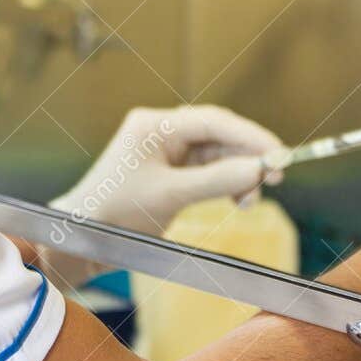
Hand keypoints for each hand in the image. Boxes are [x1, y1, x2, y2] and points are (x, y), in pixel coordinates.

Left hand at [50, 105, 284, 236]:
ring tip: (251, 201)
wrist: (80, 240)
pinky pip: (205, 173)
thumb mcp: (170, 196)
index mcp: (154, 126)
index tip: (280, 154)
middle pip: (217, 137)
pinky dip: (224, 185)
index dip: (250, 136)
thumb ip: (217, 181)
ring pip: (215, 157)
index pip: (212, 121)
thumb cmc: (114, 213)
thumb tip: (260, 169)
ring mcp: (163, 154)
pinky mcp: (167, 175)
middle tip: (276, 179)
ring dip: (238, 176)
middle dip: (247, 158)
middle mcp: (159, 133)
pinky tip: (238, 201)